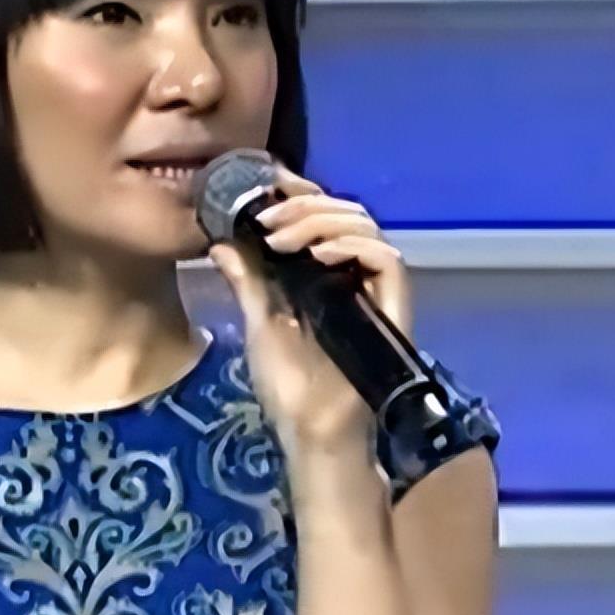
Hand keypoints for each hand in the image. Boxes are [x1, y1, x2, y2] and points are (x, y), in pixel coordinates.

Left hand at [208, 164, 412, 459]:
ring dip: (319, 220)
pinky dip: (351, 246)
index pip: (320, 216)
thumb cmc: (290, 385)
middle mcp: (352, 274)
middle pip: (343, 211)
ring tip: (281, 237)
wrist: (312, 429)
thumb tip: (220, 241)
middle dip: (302, 204)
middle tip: (265, 218)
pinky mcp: (394, 306)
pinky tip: (317, 255)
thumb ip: (247, 281)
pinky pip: (386, 258)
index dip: (298, 192)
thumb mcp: (258, 323)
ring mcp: (375, 289)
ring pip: (364, 226)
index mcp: (321, 273)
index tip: (263, 184)